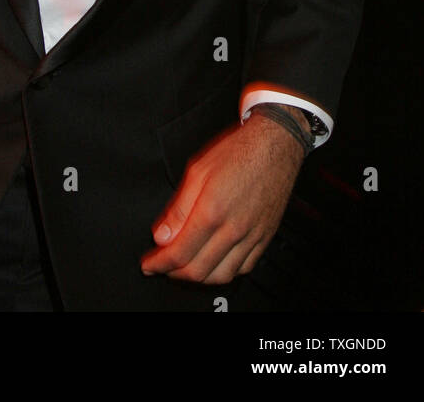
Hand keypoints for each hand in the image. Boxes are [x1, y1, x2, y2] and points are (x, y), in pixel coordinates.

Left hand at [140, 113, 304, 285]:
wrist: (274, 146)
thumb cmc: (238, 152)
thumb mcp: (197, 171)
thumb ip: (179, 208)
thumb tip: (162, 236)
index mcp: (212, 212)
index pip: (179, 253)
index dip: (159, 264)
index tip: (149, 265)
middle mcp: (233, 230)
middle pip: (198, 271)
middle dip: (174, 273)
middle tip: (161, 266)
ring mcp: (251, 237)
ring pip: (221, 276)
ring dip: (198, 278)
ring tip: (184, 268)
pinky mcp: (264, 238)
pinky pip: (243, 269)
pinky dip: (224, 273)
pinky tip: (214, 264)